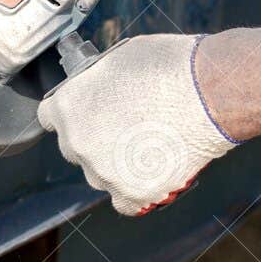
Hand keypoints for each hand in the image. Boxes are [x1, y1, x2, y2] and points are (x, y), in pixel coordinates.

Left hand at [36, 35, 239, 215]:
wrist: (210, 91)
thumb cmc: (170, 67)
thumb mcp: (118, 60)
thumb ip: (97, 82)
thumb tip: (98, 88)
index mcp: (67, 106)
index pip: (50, 117)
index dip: (72, 114)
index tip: (88, 113)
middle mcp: (77, 142)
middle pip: (75, 147)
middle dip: (94, 139)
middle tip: (126, 128)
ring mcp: (103, 172)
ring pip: (99, 175)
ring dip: (116, 165)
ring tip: (149, 145)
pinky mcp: (133, 193)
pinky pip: (125, 202)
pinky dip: (135, 191)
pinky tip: (151, 173)